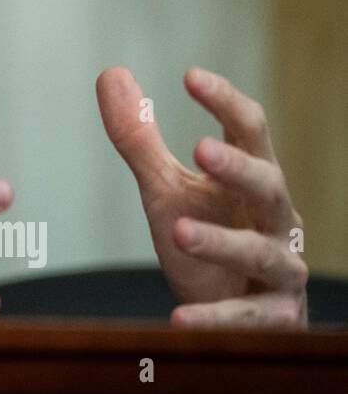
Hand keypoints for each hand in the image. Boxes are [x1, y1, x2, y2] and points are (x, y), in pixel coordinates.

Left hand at [96, 66, 307, 328]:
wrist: (229, 312)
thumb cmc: (204, 238)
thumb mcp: (166, 188)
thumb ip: (140, 138)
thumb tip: (111, 74)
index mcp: (252, 181)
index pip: (249, 132)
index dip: (226, 103)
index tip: (192, 76)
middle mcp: (276, 220)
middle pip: (269, 186)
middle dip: (239, 169)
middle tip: (202, 150)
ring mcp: (280, 270)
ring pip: (260, 252)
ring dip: (221, 242)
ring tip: (180, 232)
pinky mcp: (273, 318)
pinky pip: (246, 318)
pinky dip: (216, 318)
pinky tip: (180, 319)